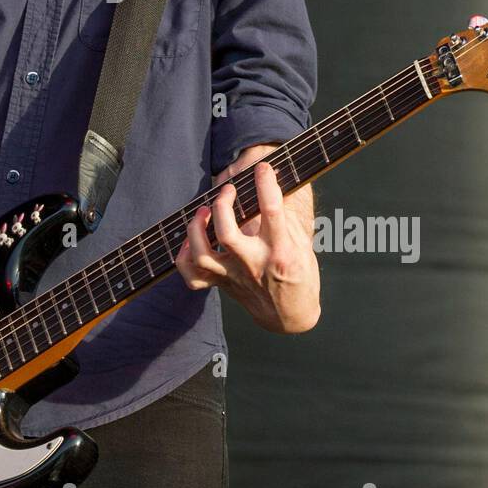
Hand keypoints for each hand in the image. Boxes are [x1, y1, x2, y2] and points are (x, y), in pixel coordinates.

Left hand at [176, 142, 319, 333]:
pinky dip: (183, 256)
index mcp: (280, 252)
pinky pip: (192, 276)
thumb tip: (270, 188)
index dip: (265, 184)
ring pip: (202, 254)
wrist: (291, 317)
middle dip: (222, 204)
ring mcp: (233, 276)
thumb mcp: (303, 246)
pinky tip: (189, 238)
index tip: (262, 169)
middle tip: (228, 190)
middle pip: (227, 233)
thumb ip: (286, 220)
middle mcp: (253, 265)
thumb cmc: (300, 276)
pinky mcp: (221, 283)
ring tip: (203, 210)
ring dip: (196, 228)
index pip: (272, 212)